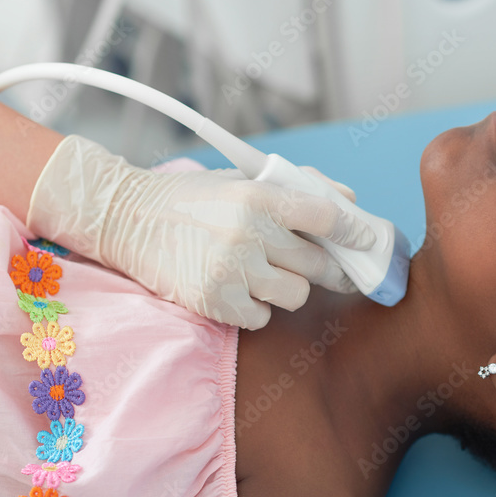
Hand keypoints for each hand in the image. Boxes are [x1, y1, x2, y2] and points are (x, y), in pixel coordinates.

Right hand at [25, 135, 375, 328]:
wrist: (126, 218)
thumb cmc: (192, 198)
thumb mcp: (243, 180)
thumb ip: (299, 187)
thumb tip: (351, 204)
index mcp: (259, 195)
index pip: (328, 216)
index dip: (355, 232)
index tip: (369, 242)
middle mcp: (248, 231)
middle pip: (320, 263)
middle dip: (327, 268)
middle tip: (325, 268)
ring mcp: (231, 269)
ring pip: (297, 295)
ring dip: (289, 287)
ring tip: (264, 273)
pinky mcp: (215, 302)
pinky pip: (264, 316)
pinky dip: (258, 307)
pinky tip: (239, 288)